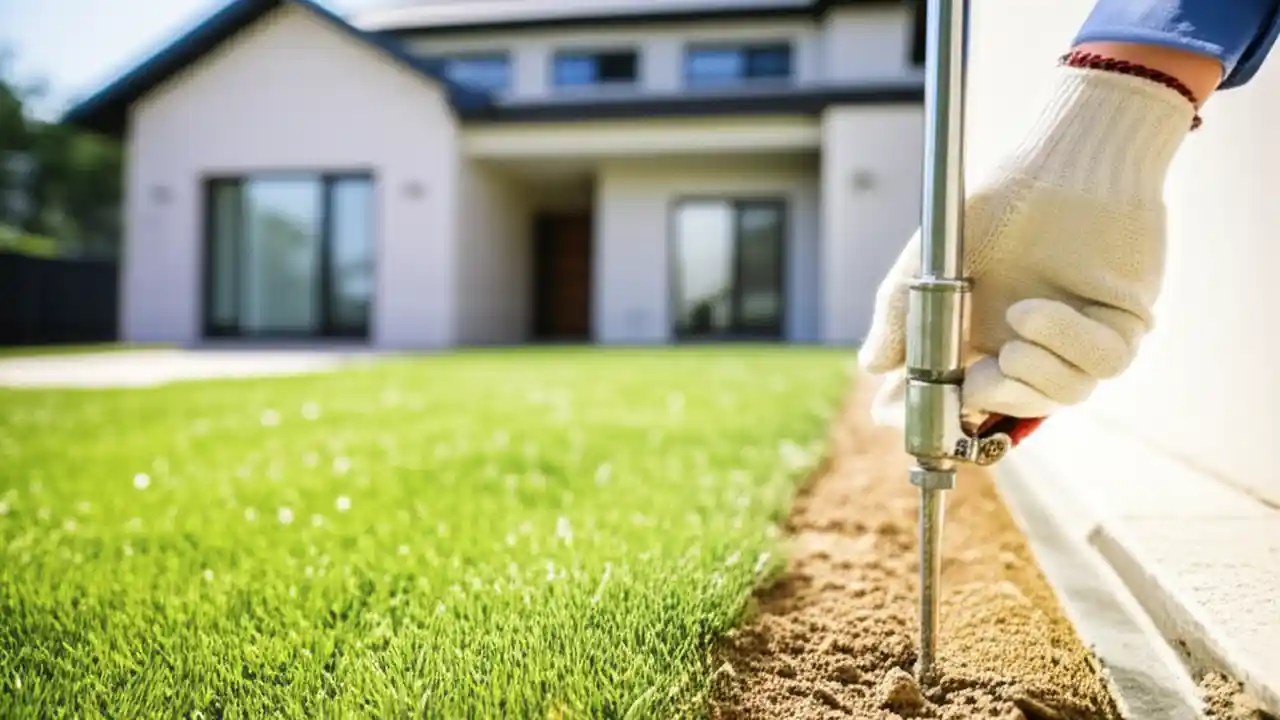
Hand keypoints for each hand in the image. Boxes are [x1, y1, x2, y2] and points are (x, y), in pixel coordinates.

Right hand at [860, 69, 1193, 422]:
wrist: (1064, 161)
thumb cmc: (1000, 203)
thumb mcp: (935, 263)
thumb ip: (900, 313)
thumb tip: (871, 365)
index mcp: (985, 337)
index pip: (959, 396)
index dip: (933, 416)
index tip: (897, 417)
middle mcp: (1032, 345)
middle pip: (1013, 408)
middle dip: (989, 403)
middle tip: (970, 381)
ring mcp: (1078, 338)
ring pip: (1062, 396)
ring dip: (1033, 374)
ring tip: (1017, 328)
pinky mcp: (1121, 324)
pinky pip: (1102, 364)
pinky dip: (1067, 344)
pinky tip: (1039, 311)